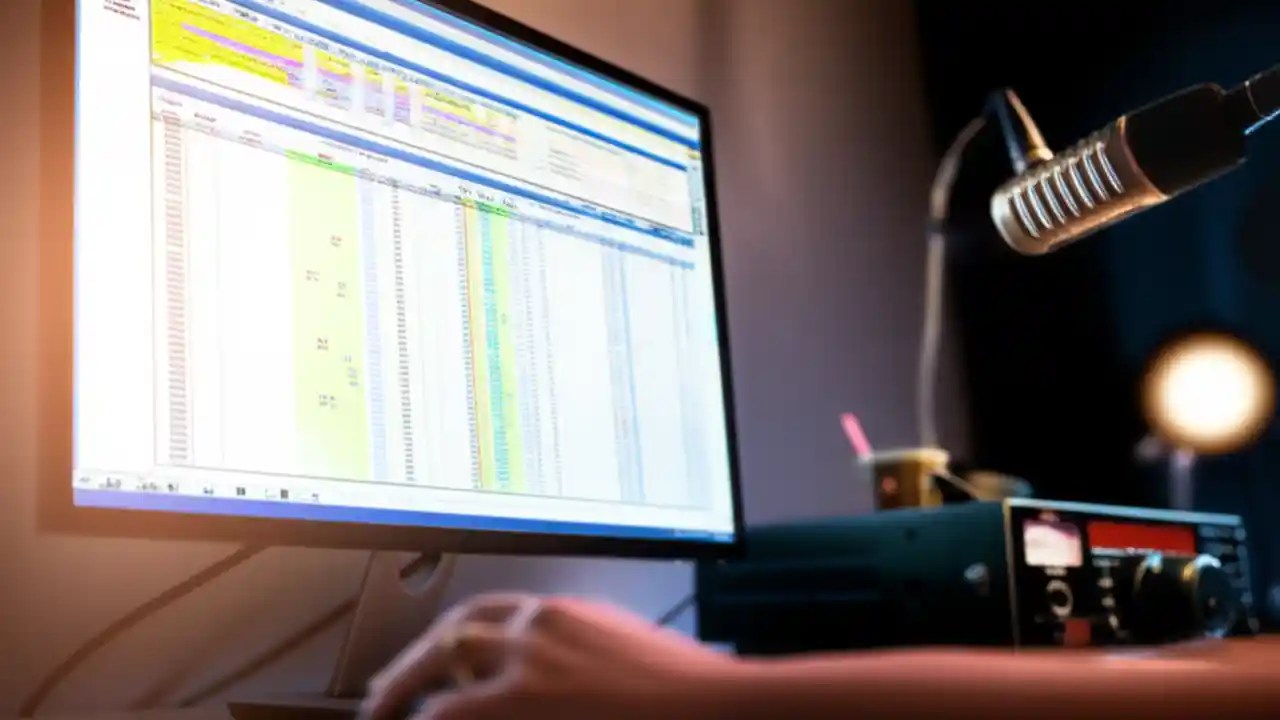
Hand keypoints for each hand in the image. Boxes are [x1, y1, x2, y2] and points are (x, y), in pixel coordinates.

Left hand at [362, 593, 737, 719]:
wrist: (717, 705)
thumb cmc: (686, 687)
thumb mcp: (620, 648)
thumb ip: (574, 651)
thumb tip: (545, 674)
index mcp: (559, 614)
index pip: (479, 616)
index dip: (441, 643)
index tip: (424, 662)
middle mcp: (535, 632)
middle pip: (447, 642)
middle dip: (405, 674)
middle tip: (380, 700)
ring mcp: (527, 674)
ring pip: (442, 690)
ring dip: (409, 708)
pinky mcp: (522, 708)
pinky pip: (456, 719)